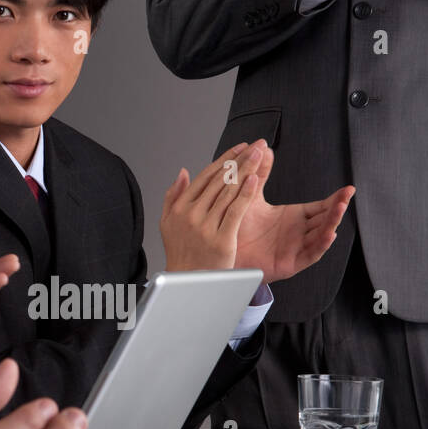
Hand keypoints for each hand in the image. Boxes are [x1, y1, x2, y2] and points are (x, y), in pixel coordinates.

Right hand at [160, 144, 261, 270]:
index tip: (241, 147)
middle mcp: (191, 213)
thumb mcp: (167, 223)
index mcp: (180, 206)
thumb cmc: (180, 253)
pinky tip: (255, 179)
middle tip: (257, 145)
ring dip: (246, 170)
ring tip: (259, 155)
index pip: (206, 176)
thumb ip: (173, 195)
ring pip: (229, 192)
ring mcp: (205, 226)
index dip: (226, 159)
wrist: (186, 283)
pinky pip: (235, 211)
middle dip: (241, 159)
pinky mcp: (221, 240)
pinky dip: (245, 193)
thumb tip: (182, 171)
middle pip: (220, 180)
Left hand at [229, 142, 354, 283]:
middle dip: (337, 208)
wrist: (224, 251)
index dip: (335, 198)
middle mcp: (299, 232)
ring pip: (321, 236)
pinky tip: (329, 234)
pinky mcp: (291, 263)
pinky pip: (310, 254)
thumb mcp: (252, 197)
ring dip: (332, 223)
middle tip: (346, 196)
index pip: (320, 206)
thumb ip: (260, 174)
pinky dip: (321, 245)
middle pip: (325, 219)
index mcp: (294, 217)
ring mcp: (296, 248)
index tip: (348, 189)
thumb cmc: (239, 227)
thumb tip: (265, 148)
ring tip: (340, 210)